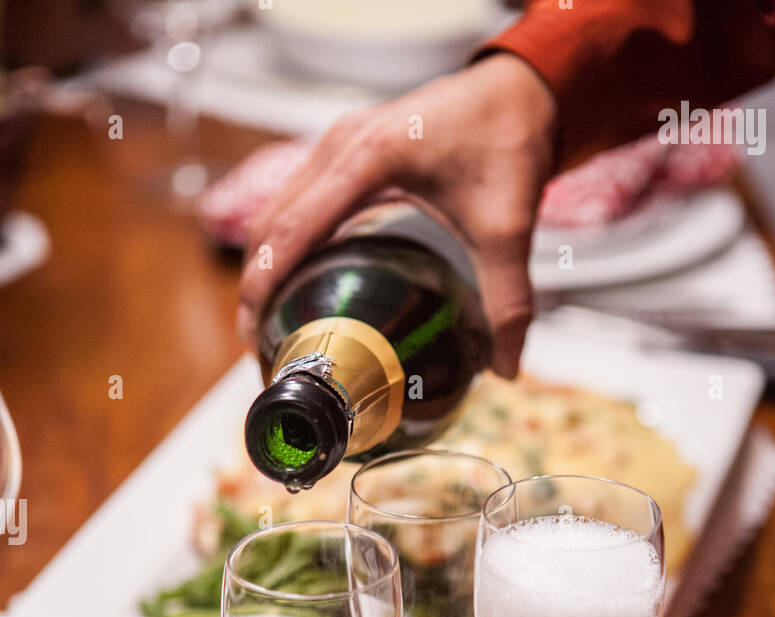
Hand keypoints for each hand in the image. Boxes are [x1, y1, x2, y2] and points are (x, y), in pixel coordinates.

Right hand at [238, 54, 558, 378]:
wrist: (519, 88)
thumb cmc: (509, 139)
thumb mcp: (509, 225)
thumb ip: (508, 299)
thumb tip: (506, 369)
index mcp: (369, 157)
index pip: (293, 228)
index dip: (265, 285)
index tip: (256, 336)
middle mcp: (340, 145)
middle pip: (270, 222)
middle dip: (255, 285)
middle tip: (261, 347)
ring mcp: (336, 144)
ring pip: (277, 210)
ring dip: (265, 264)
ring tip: (270, 323)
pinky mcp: (344, 152)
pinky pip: (298, 201)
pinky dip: (286, 244)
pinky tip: (297, 284)